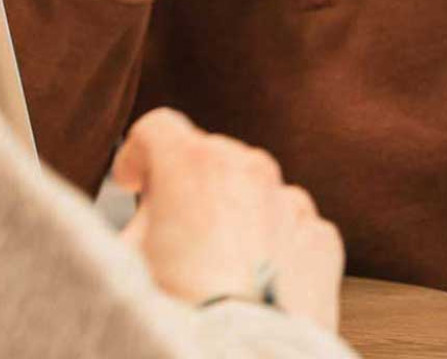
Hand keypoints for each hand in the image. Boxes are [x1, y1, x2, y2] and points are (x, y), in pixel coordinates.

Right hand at [111, 109, 343, 331]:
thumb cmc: (174, 317)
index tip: (133, 184)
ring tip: (213, 272)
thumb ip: (138, 221)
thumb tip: (149, 218)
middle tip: (169, 235)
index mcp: (195, 164)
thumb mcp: (124, 262)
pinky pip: (293, 230)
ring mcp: (292, 202)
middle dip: (189, 189)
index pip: (158, 129)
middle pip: (212, 158)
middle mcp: (251, 169)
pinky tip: (252, 288)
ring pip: (257, 193)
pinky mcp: (321, 239)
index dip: (137, 154)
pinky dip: (274, 249)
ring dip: (235, 217)